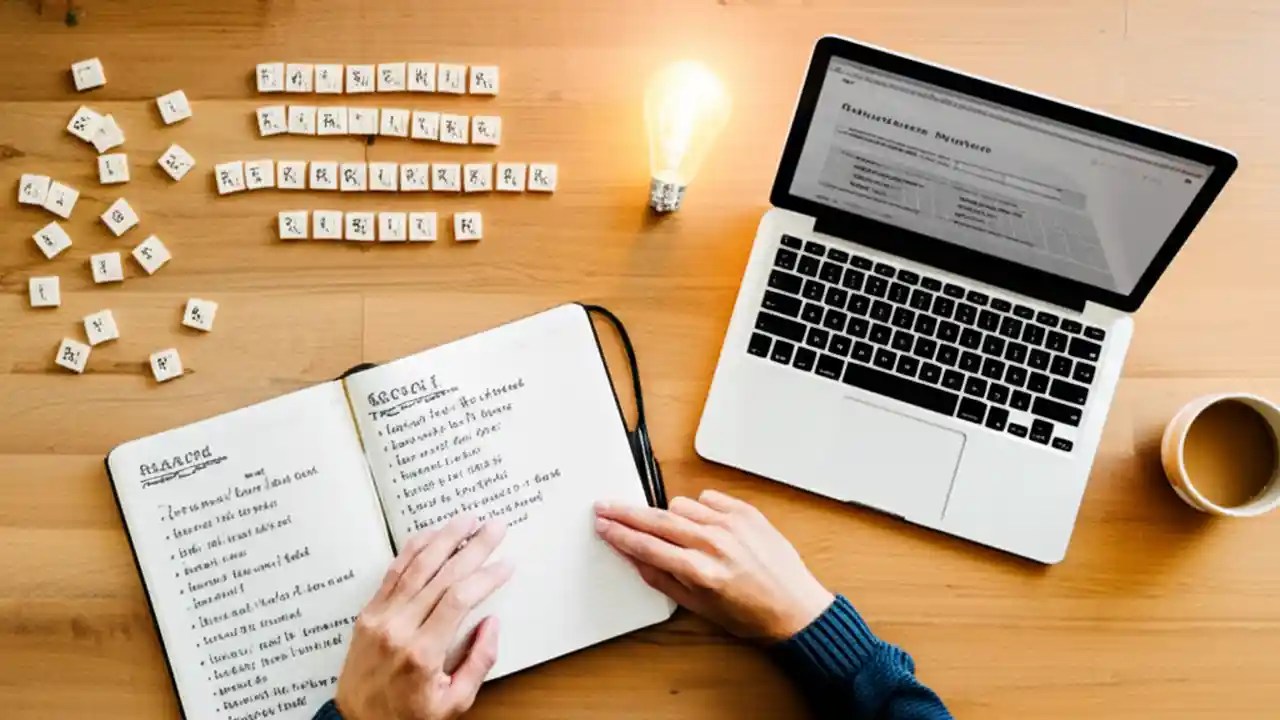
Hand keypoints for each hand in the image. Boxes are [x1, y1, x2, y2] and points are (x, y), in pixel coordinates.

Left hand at [335, 515, 513, 719]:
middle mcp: (399, 629)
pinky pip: (392, 573)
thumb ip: (478, 662)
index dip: (485, 577)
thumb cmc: (406, 716)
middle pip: (442, 575)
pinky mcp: (368, 613)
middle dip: (474, 547)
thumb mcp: (454, 703)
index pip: (459, 600)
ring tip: (467, 520)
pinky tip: (430, 535)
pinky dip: (413, 550)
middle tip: (495, 528)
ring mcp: (380, 618)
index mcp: (423, 653)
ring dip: (444, 538)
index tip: (505, 565)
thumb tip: (491, 624)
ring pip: (416, 566)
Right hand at [594, 490, 832, 642]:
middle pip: (656, 520)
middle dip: (626, 513)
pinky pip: (708, 498)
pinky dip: (701, 509)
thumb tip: (634, 556)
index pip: (647, 546)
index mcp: (700, 571)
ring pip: (681, 505)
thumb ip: (662, 578)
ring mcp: (732, 524)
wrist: (794, 608)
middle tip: (606, 506)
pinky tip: (705, 526)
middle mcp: (715, 543)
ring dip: (671, 517)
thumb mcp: (698, 606)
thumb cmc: (750, 614)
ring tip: (678, 534)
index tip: (603, 525)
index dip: (619, 534)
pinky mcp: (747, 512)